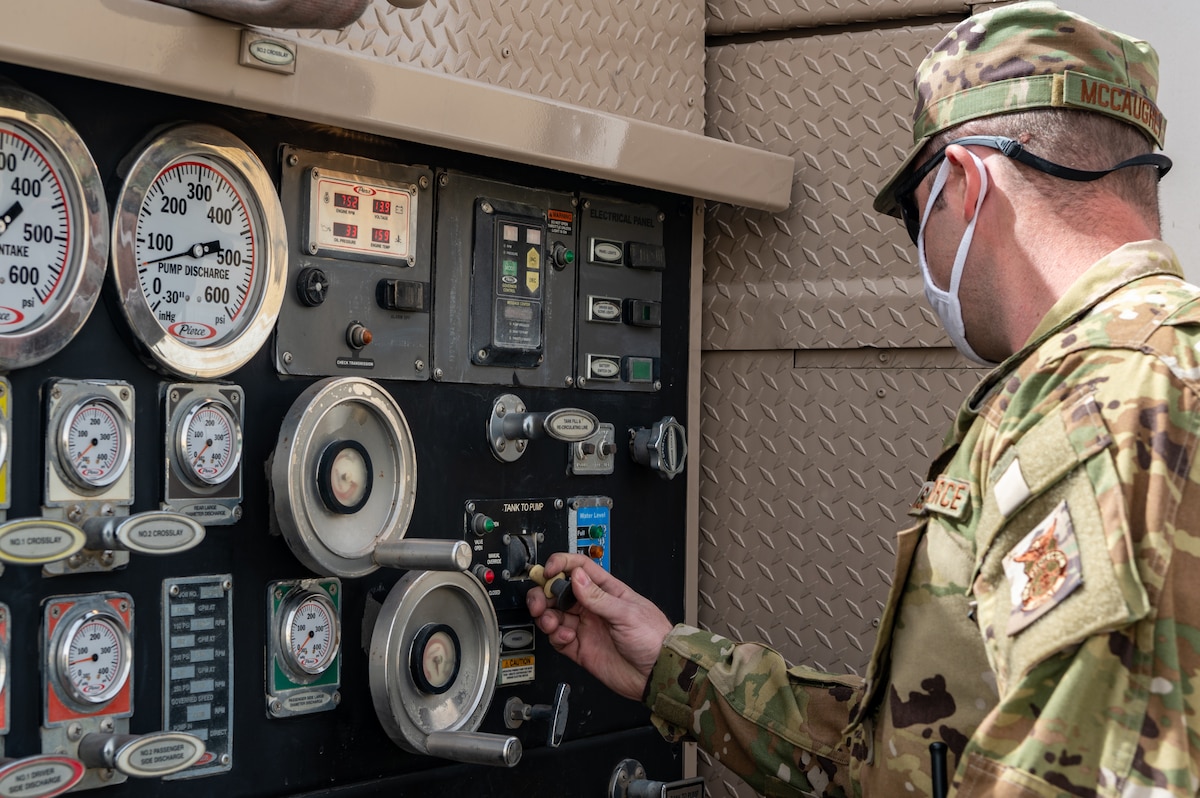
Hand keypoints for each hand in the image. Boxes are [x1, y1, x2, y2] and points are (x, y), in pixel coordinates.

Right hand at [526, 553, 672, 701]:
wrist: (656, 674)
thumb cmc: (653, 638)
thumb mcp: (627, 613)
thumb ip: (599, 597)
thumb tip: (577, 577)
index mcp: (607, 591)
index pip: (579, 569)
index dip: (561, 565)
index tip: (548, 571)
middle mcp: (593, 607)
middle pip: (559, 592)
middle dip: (544, 593)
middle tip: (540, 601)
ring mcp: (586, 627)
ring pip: (554, 615)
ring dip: (547, 616)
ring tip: (551, 622)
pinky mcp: (580, 648)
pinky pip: (558, 638)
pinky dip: (555, 636)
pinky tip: (565, 637)